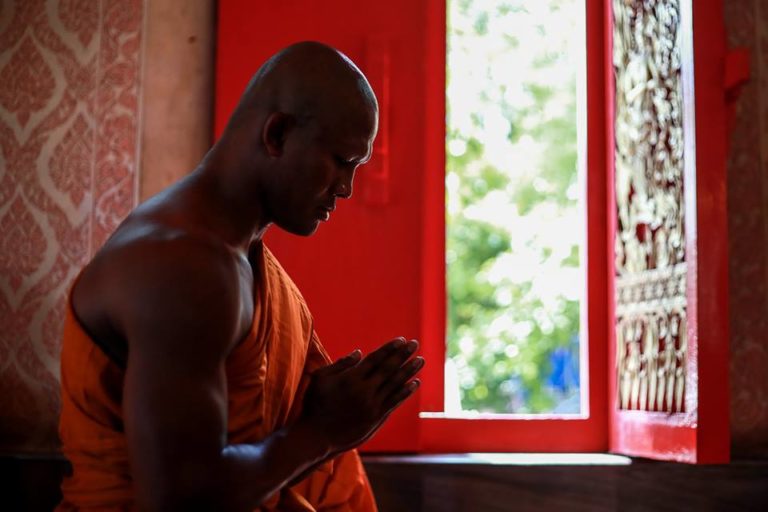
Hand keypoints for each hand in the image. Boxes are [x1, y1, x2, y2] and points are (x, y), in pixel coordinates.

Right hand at [298, 337, 423, 454]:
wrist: (316, 436)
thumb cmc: (315, 404)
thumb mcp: (320, 379)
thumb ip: (341, 364)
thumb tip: (360, 352)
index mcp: (351, 378)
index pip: (375, 359)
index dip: (389, 349)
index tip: (401, 340)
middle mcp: (364, 391)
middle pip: (388, 369)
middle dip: (403, 355)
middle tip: (415, 343)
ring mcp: (371, 405)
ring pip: (395, 384)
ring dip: (409, 371)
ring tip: (420, 360)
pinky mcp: (375, 418)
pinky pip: (394, 401)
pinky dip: (406, 392)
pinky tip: (415, 383)